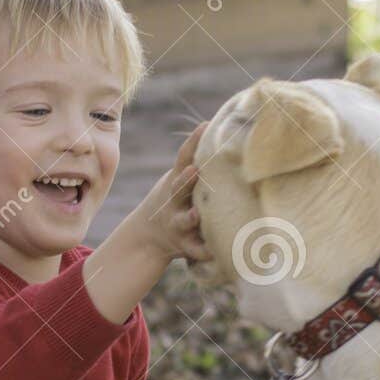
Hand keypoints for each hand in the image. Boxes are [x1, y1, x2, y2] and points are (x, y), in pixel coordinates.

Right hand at [119, 122, 209, 266]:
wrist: (149, 236)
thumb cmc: (177, 199)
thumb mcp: (182, 178)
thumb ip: (200, 161)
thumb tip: (229, 130)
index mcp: (177, 181)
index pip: (184, 158)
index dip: (193, 142)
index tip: (205, 126)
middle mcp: (174, 201)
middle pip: (178, 188)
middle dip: (185, 180)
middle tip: (194, 170)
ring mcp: (177, 223)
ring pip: (183, 220)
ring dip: (189, 218)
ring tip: (196, 215)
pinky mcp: (184, 245)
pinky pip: (196, 250)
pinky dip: (204, 252)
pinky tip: (215, 253)